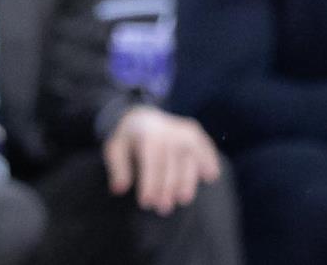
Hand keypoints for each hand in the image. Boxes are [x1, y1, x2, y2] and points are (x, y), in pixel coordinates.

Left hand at [103, 106, 220, 215]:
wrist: (141, 117)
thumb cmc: (128, 140)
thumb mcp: (115, 149)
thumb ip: (118, 168)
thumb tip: (119, 188)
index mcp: (147, 134)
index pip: (152, 162)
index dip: (150, 183)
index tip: (146, 203)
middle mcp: (168, 131)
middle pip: (171, 164)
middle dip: (167, 188)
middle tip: (163, 208)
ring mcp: (183, 130)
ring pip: (189, 158)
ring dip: (188, 181)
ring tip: (184, 199)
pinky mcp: (194, 132)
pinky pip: (204, 146)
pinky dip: (209, 160)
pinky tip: (211, 176)